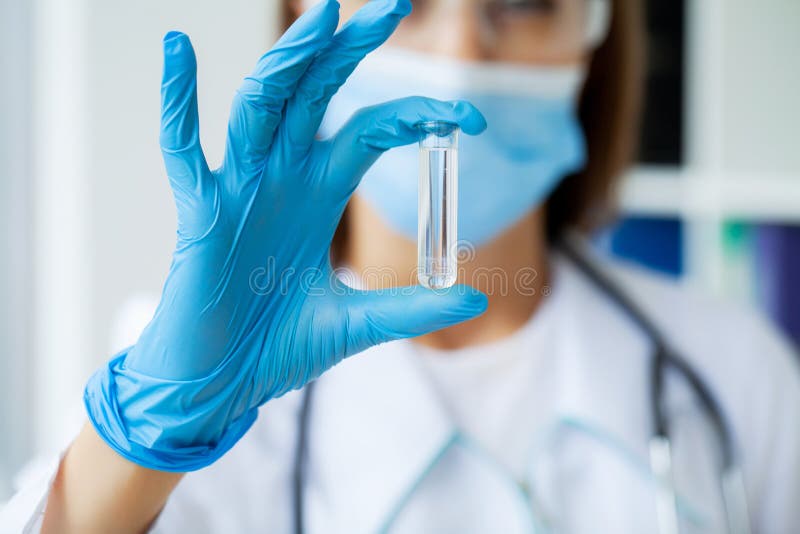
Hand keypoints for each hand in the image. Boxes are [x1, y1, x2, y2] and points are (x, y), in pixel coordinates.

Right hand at [84, 0, 487, 471]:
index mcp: (320, 194)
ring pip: (262, 108)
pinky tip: (178, 48)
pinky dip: (178, 101)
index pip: (370, 131)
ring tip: (322, 18)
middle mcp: (282, 179)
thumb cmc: (277, 348)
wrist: (223, 384)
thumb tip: (477, 299)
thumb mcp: (355, 324)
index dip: (416, 115)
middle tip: (394, 7)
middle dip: (350, 51)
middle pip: (317, 96)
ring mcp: (239, 189)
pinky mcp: (199, 213)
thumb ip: (411, 310)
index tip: (465, 117)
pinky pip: (183, 149)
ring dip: (289, 63)